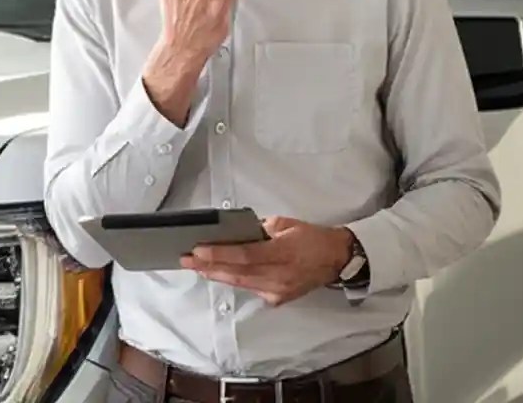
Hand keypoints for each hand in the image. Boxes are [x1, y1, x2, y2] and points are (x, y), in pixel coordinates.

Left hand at [180, 217, 353, 305]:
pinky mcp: (278, 299)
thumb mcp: (288, 223)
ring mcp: (278, 290)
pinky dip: (234, 280)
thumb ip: (261, 228)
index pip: (244, 255)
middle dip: (208, 266)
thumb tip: (238, 232)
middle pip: (237, 272)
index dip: (219, 254)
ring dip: (216, 274)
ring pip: (240, 283)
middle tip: (185, 260)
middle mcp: (279, 275)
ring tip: (196, 266)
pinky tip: (218, 274)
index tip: (198, 250)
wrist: (336, 259)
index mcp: (283, 252)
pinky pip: (250, 288)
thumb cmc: (312, 237)